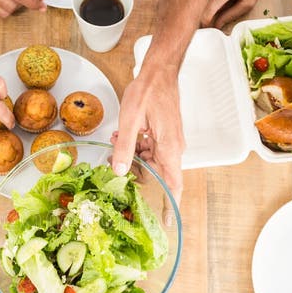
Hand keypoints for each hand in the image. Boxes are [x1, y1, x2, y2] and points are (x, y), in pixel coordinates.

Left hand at [110, 68, 183, 207]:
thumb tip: (119, 170)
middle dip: (135, 169)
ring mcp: (170, 141)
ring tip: (120, 138)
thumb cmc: (148, 91)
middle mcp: (173, 147)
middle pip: (156, 173)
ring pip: (151, 161)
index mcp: (169, 147)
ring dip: (134, 154)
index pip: (174, 183)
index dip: (171, 205)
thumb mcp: (130, 120)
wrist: (160, 71)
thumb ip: (125, 148)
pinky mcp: (165, 135)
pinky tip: (126, 134)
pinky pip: (151, 150)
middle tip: (117, 155)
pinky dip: (138, 146)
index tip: (167, 222)